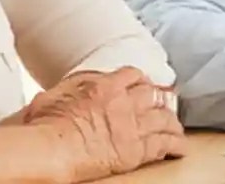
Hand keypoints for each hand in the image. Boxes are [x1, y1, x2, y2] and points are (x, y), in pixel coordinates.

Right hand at [22, 67, 186, 181]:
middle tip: (164, 105)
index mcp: (104, 86)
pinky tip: (181, 148)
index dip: (141, 81)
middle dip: (159, 100)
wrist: (50, 149)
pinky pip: (164, 144)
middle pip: (153, 94)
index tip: (144, 85)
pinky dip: (176, 145)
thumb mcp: (54, 94)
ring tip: (176, 128)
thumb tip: (72, 89)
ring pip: (164, 118)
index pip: (133, 75)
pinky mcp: (136, 150)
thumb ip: (72, 88)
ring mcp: (132, 125)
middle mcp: (124, 102)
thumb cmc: (43, 126)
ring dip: (172, 122)